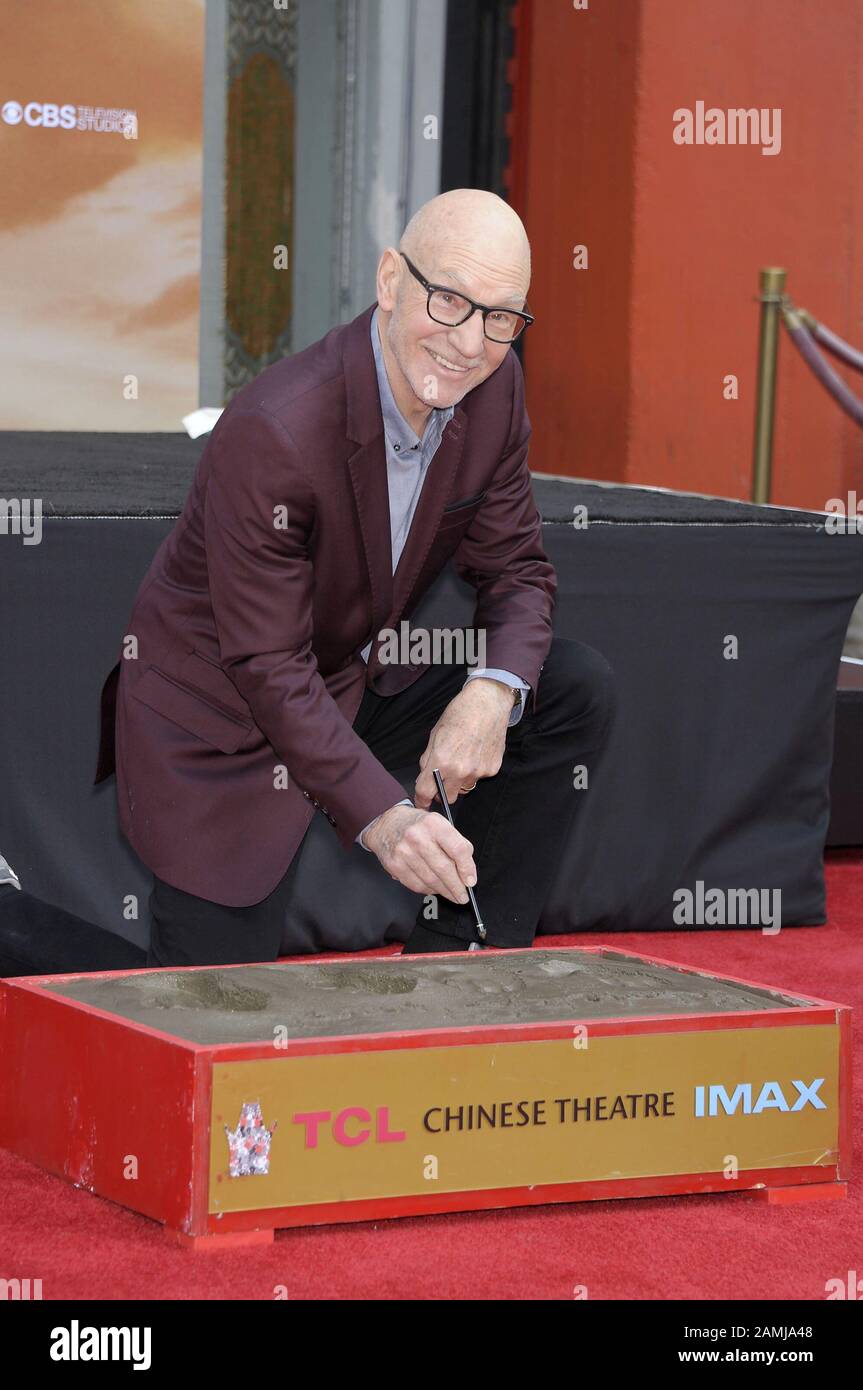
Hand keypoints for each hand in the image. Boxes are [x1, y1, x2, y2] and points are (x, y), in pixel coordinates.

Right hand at [363, 804, 476, 903]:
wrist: (387, 825)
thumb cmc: (416, 825)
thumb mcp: (439, 823)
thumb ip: (455, 842)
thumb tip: (467, 868)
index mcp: (434, 824)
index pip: (458, 849)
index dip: (467, 868)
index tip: (471, 880)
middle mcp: (418, 837)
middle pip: (444, 869)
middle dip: (457, 887)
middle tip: (463, 895)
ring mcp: (404, 852)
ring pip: (431, 880)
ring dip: (444, 891)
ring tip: (451, 894)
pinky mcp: (395, 865)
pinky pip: (416, 884)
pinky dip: (428, 890)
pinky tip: (434, 889)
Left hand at [414, 678, 511, 809]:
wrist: (488, 702)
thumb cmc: (460, 714)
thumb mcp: (435, 734)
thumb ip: (428, 759)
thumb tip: (425, 775)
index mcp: (441, 761)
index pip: (426, 792)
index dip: (421, 800)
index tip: (421, 802)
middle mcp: (460, 771)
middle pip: (448, 799)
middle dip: (442, 792)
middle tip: (442, 779)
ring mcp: (478, 772)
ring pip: (464, 789)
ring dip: (460, 782)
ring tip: (463, 759)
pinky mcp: (492, 769)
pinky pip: (479, 778)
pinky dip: (475, 771)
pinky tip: (476, 753)